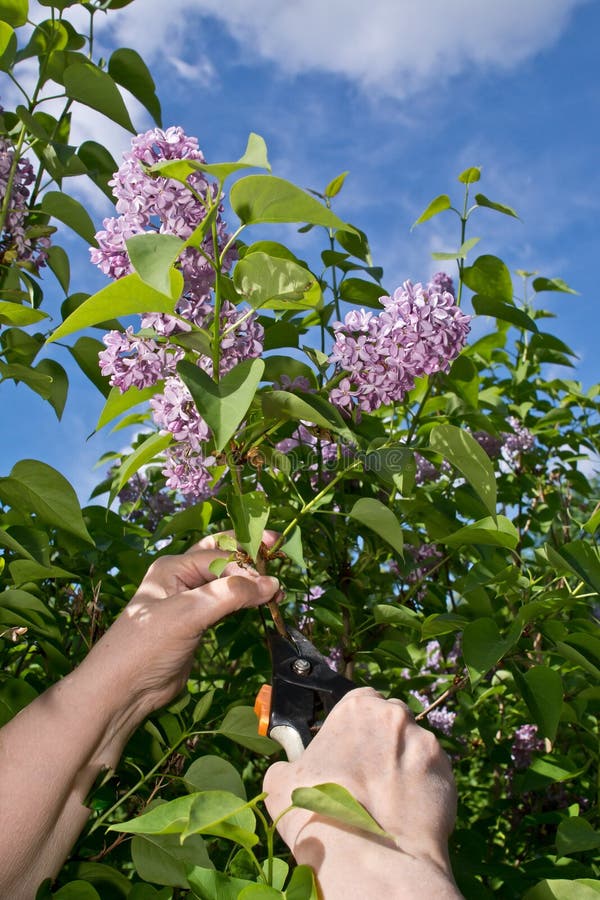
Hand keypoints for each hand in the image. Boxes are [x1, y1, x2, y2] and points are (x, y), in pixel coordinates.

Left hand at [0, 532, 280, 899]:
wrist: (123, 690)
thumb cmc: (148, 645)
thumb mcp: (189, 613)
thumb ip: (230, 594)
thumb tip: (272, 583)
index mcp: (173, 567)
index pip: (220, 553)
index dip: (249, 557)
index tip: (276, 566)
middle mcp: (180, 579)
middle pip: (223, 559)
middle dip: (251, 559)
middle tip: (280, 559)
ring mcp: (188, 603)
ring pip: (226, 583)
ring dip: (249, 583)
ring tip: (276, 589)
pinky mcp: (195, 626)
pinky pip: (224, 605)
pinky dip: (243, 602)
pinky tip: (260, 605)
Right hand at [264, 688, 460, 898]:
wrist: (366, 854)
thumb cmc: (318, 810)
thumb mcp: (282, 780)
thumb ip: (289, 764)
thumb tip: (288, 769)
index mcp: (356, 707)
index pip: (362, 700)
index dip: (357, 726)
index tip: (352, 749)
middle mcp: (395, 716)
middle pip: (393, 720)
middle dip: (384, 742)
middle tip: (370, 776)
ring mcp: (425, 743)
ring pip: (415, 748)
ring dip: (405, 766)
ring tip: (389, 802)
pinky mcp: (446, 773)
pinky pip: (434, 775)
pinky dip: (424, 789)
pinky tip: (406, 813)